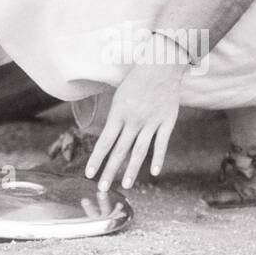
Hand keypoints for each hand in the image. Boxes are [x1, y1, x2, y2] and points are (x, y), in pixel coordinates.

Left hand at [85, 55, 186, 192]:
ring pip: (140, 151)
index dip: (96, 159)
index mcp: (118, 113)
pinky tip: (155, 172)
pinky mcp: (167, 122)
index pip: (105, 141)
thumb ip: (115, 117)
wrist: (161, 65)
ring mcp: (151, 122)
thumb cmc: (137, 79)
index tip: (89, 174)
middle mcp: (133, 120)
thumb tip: (108, 135)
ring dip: (132, 170)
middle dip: (110, 171)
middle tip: (102, 188)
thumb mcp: (119, 95)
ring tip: (126, 186)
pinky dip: (158, 158)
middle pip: (120, 151)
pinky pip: (161, 144)